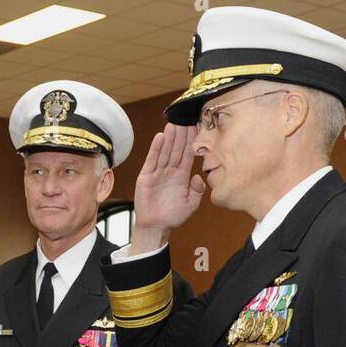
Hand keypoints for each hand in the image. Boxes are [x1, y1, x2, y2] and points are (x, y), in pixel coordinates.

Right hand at [130, 124, 204, 253]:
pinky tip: (160, 136)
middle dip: (181, 135)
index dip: (192, 142)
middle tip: (185, 119)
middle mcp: (170, 172)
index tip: (197, 128)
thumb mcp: (191, 204)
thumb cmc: (173, 217)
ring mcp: (158, 173)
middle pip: (177, 150)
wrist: (156, 226)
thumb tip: (199, 176)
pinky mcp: (147, 176)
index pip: (188, 155)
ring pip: (165, 152)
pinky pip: (152, 160)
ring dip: (169, 138)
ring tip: (173, 124)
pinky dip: (156, 148)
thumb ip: (197, 190)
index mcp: (182, 177)